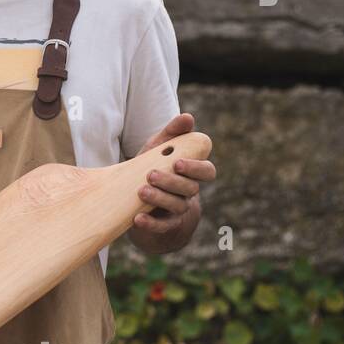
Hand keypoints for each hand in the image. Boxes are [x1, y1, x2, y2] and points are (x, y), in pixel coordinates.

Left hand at [134, 112, 215, 235]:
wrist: (137, 200)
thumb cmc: (151, 167)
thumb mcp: (158, 148)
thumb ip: (172, 133)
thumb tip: (188, 117)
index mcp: (191, 173)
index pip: (206, 171)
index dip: (196, 168)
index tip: (178, 162)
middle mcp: (188, 192)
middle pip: (190, 188)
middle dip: (172, 181)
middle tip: (151, 174)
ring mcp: (178, 209)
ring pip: (177, 206)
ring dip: (160, 198)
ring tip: (141, 190)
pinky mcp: (164, 225)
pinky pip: (162, 226)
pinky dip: (151, 223)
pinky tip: (138, 218)